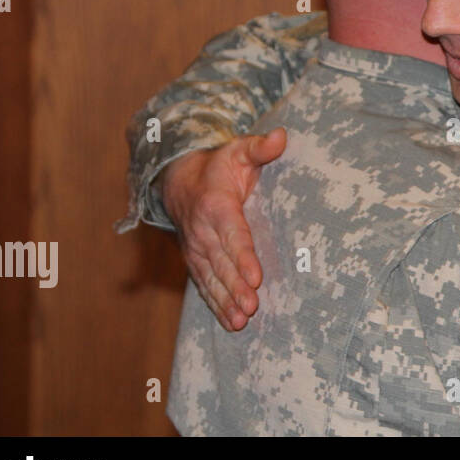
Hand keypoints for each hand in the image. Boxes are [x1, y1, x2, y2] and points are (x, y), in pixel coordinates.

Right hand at [158, 128, 286, 329]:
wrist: (178, 179)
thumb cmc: (219, 166)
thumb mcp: (237, 150)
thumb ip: (259, 147)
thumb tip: (281, 136)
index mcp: (216, 205)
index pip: (232, 234)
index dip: (243, 256)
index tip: (255, 277)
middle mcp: (202, 231)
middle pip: (221, 263)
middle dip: (235, 287)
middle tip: (252, 307)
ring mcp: (196, 249)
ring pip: (211, 278)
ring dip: (225, 301)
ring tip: (241, 321)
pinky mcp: (195, 260)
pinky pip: (204, 285)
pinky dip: (215, 304)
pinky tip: (230, 323)